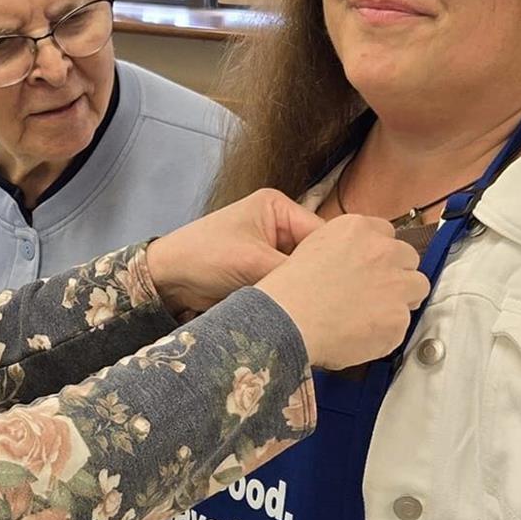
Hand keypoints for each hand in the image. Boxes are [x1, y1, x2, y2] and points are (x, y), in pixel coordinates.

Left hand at [145, 192, 323, 317]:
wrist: (167, 279)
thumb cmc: (204, 256)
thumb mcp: (253, 261)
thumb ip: (293, 272)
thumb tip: (330, 290)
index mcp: (278, 207)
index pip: (321, 233)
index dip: (335, 259)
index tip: (352, 284)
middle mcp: (279, 225)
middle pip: (314, 253)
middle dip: (321, 276)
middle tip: (338, 301)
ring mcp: (271, 250)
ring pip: (303, 272)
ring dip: (306, 289)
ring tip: (323, 309)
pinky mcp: (264, 273)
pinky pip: (289, 285)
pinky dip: (294, 298)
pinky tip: (305, 312)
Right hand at [256, 214, 428, 368]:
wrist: (286, 320)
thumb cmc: (289, 292)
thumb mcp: (312, 248)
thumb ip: (343, 249)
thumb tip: (353, 262)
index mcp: (357, 229)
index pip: (387, 234)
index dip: (380, 254)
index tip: (372, 266)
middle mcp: (381, 251)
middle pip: (408, 257)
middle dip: (396, 273)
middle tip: (375, 291)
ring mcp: (395, 283)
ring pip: (418, 287)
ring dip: (402, 299)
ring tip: (375, 314)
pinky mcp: (398, 317)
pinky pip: (403, 324)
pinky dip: (388, 332)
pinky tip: (364, 334)